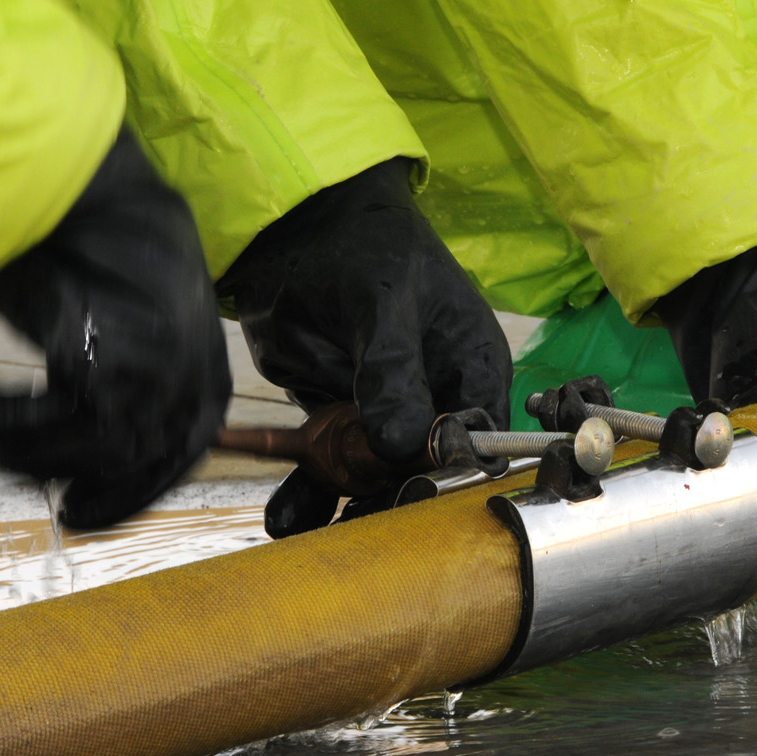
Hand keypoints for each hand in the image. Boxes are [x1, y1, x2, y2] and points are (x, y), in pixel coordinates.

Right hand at [0, 131, 231, 526]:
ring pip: (83, 451)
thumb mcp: (148, 318)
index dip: (135, 487)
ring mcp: (151, 382)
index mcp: (208, 374)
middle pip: (134, 462)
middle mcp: (189, 386)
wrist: (97, 192)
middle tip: (35, 489)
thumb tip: (89, 411)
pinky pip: (41, 427)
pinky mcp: (99, 372)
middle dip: (87, 483)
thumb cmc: (113, 244)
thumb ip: (136, 367)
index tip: (84, 504)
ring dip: (13, 449)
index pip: (179, 453)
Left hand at [217, 158, 511, 537]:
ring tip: (300, 527)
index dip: (440, 468)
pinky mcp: (339, 419)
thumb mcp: (383, 298)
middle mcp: (436, 400)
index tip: (399, 483)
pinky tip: (283, 516)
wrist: (293, 228)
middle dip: (384, 496)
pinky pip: (327, 465)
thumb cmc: (363, 244)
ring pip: (372, 476)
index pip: (473, 441)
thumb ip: (392, 368)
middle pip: (422, 470)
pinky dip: (306, 490)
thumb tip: (401, 439)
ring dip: (339, 503)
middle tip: (347, 512)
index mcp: (472, 369)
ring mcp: (385, 415)